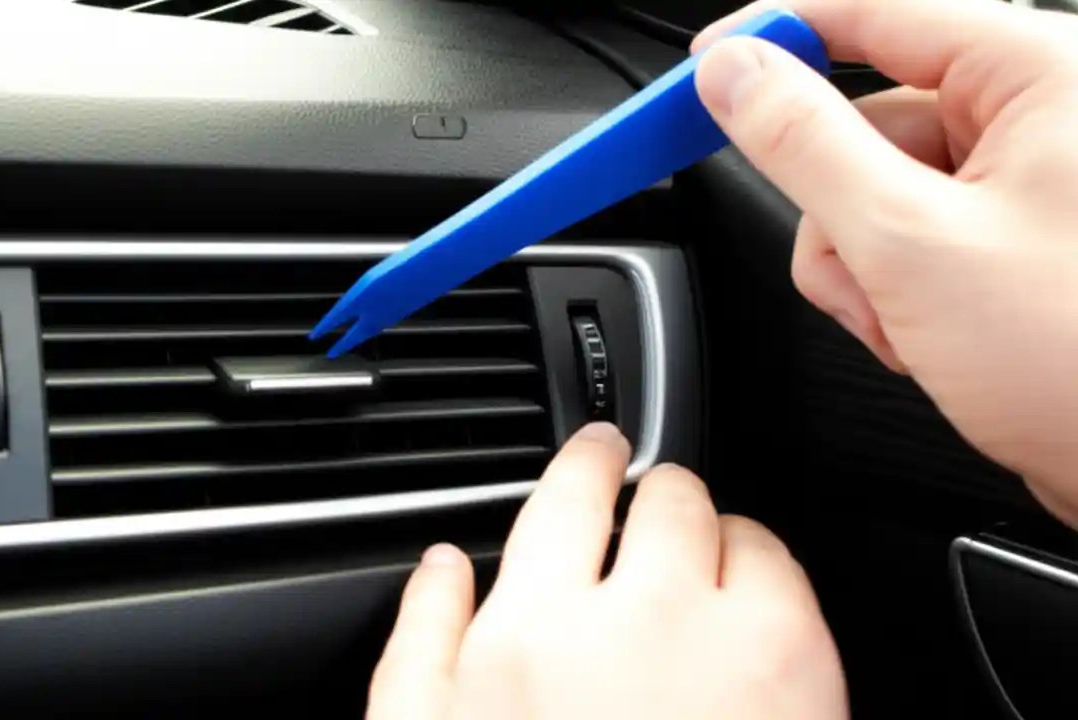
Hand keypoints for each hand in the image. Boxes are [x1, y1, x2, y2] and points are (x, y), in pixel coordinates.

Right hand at [368, 423, 846, 719]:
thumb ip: (422, 645)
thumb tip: (439, 562)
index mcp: (528, 633)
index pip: (561, 492)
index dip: (584, 457)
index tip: (595, 452)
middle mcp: (626, 615)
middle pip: (653, 489)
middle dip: (651, 493)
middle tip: (649, 516)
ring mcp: (721, 632)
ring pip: (724, 515)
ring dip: (711, 530)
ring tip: (698, 575)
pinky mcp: (799, 662)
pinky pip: (785, 566)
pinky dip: (766, 573)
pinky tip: (745, 618)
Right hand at [691, 0, 1077, 522]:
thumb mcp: (908, 243)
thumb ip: (804, 147)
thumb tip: (736, 75)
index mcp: (1040, 76)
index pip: (877, 15)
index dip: (778, 34)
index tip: (707, 63)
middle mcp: (1041, 117)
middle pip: (867, 125)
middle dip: (839, 214)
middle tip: (857, 272)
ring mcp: (1027, 184)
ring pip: (877, 192)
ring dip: (862, 268)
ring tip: (904, 323)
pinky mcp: (1012, 240)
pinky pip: (909, 236)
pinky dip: (892, 289)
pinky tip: (924, 335)